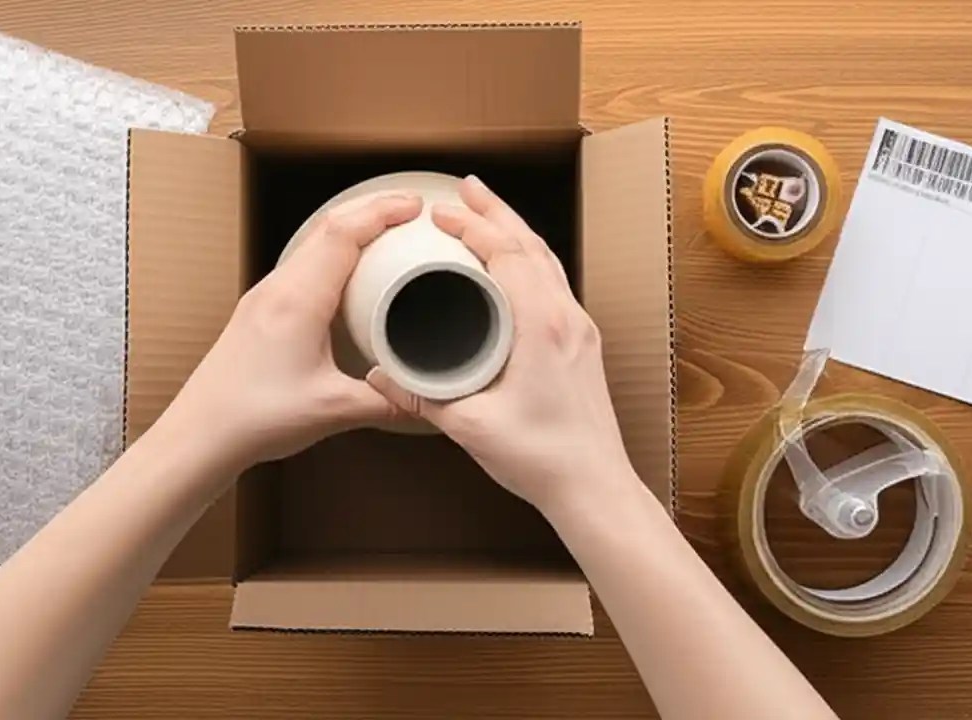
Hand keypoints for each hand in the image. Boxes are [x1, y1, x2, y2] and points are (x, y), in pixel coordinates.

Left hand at [158, 192, 417, 474]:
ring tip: (387, 233)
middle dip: (372, 210)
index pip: (343, 233)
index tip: (417, 206)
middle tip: (411, 210)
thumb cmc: (254, 418)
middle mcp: (278, 289)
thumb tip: (430, 398)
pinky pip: (301, 266)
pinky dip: (332, 255)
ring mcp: (265, 297)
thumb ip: (389, 403)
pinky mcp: (259, 312)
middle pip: (328, 227)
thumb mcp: (334, 410)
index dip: (383, 212)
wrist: (200, 434)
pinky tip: (349, 274)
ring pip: (312, 244)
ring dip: (351, 229)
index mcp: (298, 300)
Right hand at [367, 176, 636, 514]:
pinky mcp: (581, 345)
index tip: (440, 213)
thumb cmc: (540, 457)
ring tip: (487, 214)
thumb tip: (379, 375)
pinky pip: (555, 284)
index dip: (472, 227)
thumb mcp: (467, 426)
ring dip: (516, 232)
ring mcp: (579, 330)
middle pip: (531, 245)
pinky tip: (514, 266)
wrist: (592, 485)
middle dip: (496, 212)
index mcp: (541, 326)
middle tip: (466, 189)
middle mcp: (566, 318)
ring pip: (547, 261)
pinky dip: (530, 260)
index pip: (506, 253)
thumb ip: (418, 396)